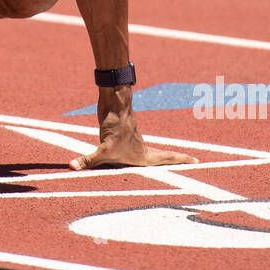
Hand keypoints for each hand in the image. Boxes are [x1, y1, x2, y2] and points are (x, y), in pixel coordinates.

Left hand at [70, 87, 196, 170]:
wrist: (114, 101)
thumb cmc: (115, 125)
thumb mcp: (102, 148)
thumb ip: (88, 160)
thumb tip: (73, 168)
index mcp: (143, 154)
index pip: (166, 159)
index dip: (180, 161)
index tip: (197, 161)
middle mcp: (141, 148)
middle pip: (163, 157)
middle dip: (176, 161)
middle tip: (193, 163)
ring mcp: (133, 142)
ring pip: (151, 152)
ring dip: (164, 157)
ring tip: (175, 162)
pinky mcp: (123, 136)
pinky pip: (135, 149)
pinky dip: (144, 152)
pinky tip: (138, 156)